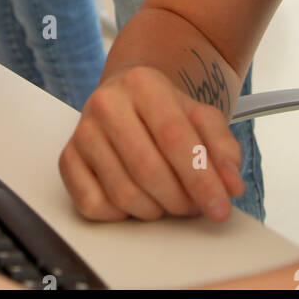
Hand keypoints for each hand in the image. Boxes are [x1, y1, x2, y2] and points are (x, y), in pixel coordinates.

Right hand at [59, 65, 245, 223]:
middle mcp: (106, 102)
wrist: (128, 97)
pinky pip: (92, 204)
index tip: (221, 208)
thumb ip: (223, 149)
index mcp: (142, 83)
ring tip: (168, 200)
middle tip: (193, 206)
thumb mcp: (202, 118)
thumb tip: (231, 185)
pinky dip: (120, 214)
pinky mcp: (67, 158)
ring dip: (155, 210)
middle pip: (148, 170)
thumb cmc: (166, 112)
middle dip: (180, 200)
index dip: (201, 179)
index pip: (174, 137)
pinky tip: (136, 197)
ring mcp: (82, 131)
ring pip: (123, 193)